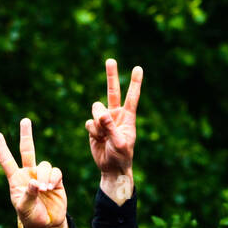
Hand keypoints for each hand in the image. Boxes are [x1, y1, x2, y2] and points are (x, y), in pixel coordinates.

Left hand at [0, 119, 67, 227]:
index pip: (7, 161)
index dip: (2, 148)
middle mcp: (29, 174)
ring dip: (44, 176)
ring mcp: (42, 176)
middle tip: (24, 120)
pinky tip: (52, 187)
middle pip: (27, 150)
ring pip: (44, 165)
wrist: (49, 225)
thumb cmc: (32, 217)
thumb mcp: (25, 209)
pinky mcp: (56, 180)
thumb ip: (29, 195)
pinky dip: (53, 178)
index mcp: (16, 180)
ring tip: (44, 189)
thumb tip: (35, 182)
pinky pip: (55, 171)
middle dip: (26, 135)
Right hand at [86, 58, 141, 200]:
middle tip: (111, 60)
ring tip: (103, 135)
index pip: (131, 97)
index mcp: (127, 118)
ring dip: (98, 122)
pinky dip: (92, 131)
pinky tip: (98, 139)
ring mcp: (104, 120)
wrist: (110, 168)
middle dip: (111, 76)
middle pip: (112, 92)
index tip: (138, 68)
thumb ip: (110, 127)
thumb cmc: (121, 156)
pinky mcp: (94, 127)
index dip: (134, 83)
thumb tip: (101, 112)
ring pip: (96, 110)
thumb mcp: (119, 143)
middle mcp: (116, 115)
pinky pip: (89, 123)